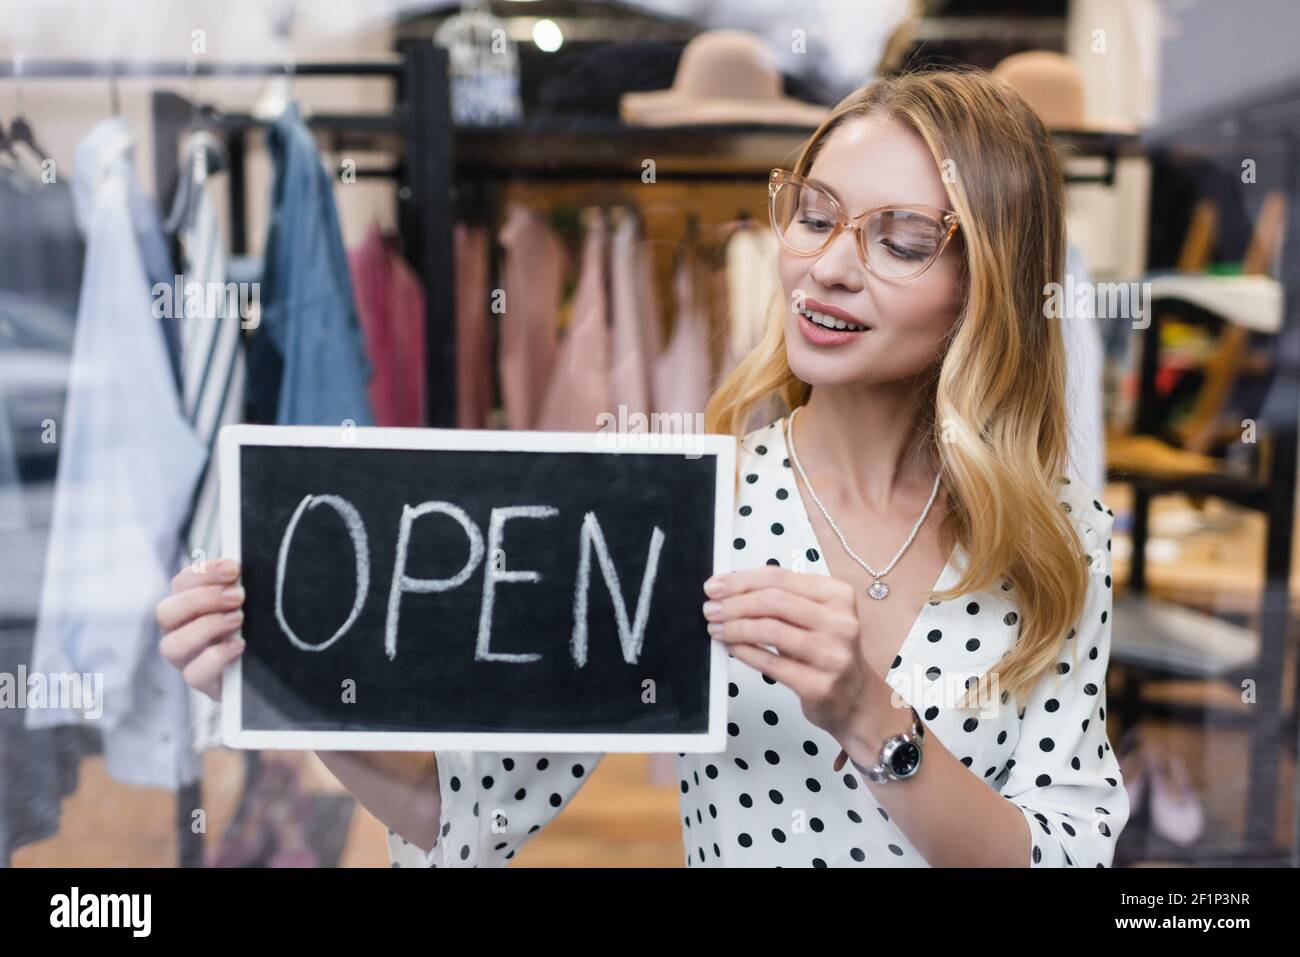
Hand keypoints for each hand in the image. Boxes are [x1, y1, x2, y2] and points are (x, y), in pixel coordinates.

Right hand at [156, 558, 245, 700]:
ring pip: (171, 645)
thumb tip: (245, 567)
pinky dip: (216, 657)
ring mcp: (185, 660)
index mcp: (188, 606)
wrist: (265, 670)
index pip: (181, 583)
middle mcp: (179, 632)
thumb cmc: (255, 628)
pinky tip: (239, 645)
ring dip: (206, 627)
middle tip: (238, 595)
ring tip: (238, 619)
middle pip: (166, 612)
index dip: (204, 572)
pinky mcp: (200, 683)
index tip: (234, 568)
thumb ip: (241, 587)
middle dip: (203, 599)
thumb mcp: (250, 604)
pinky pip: (194, 674)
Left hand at [702, 566, 871, 741]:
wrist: (856, 700)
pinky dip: (745, 652)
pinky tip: (731, 647)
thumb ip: (781, 599)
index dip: (741, 580)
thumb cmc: (828, 652)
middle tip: (710, 608)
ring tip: (715, 628)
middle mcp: (840, 622)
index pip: (780, 577)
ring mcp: (832, 655)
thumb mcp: (815, 617)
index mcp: (838, 595)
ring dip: (735, 627)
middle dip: (734, 603)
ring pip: (770, 630)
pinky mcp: (819, 685)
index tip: (715, 586)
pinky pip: (771, 664)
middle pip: (774, 601)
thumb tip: (730, 587)